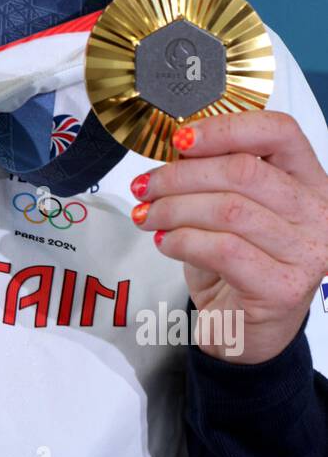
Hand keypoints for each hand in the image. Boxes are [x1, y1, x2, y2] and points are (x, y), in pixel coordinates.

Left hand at [129, 112, 327, 362]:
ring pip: (229, 210)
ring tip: (148, 216)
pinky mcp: (282, 288)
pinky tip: (165, 242)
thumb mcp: (229, 205)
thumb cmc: (237, 261)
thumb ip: (214, 172)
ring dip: (175, 209)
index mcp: (309, 180)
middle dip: (182, 175)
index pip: (279, 132)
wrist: (245, 328)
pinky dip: (183, 241)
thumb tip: (177, 146)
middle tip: (145, 187)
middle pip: (245, 171)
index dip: (226, 128)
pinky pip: (223, 250)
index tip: (179, 139)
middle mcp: (318, 213)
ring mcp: (306, 253)